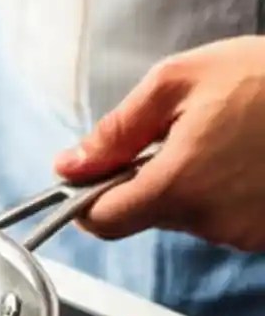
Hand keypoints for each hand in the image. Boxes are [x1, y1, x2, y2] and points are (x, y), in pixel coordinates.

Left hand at [54, 36, 264, 251]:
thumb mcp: (178, 83)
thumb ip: (116, 130)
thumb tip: (69, 165)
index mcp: (178, 185)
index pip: (104, 222)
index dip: (87, 200)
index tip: (91, 177)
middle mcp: (210, 220)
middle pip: (145, 216)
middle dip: (146, 180)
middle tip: (177, 136)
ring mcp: (242, 232)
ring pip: (186, 216)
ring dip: (190, 184)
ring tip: (224, 140)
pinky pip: (223, 219)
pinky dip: (223, 193)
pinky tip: (245, 159)